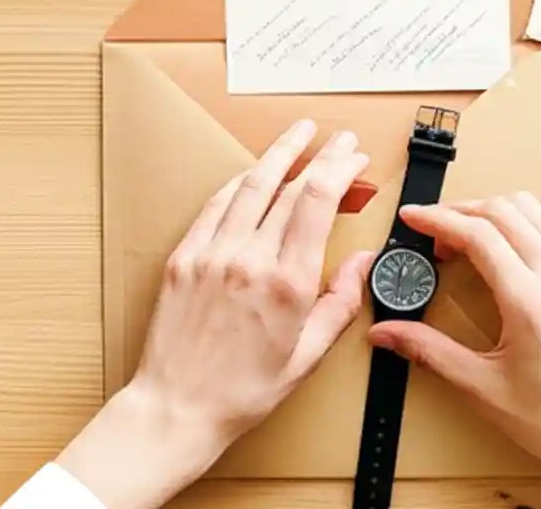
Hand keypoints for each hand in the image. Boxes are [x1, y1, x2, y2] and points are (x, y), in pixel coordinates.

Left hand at [57, 120, 373, 508]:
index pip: (318, 203)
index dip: (339, 169)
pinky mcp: (184, 257)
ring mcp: (212, 255)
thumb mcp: (307, 356)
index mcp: (287, 285)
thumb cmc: (242, 391)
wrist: (176, 407)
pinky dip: (240, 182)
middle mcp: (249, 261)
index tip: (353, 156)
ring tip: (299, 133)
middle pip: (291, 187)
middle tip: (338, 140)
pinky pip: (216, 205)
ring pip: (251, 186)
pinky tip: (255, 172)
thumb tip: (364, 262)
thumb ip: (340, 302)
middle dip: (320, 156)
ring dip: (279, 154)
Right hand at [368, 194, 540, 508]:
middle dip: (461, 211)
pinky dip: (529, 228)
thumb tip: (388, 333)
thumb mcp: (485, 389)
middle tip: (435, 231)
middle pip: (504, 210)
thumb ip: (431, 351)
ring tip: (470, 238)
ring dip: (497, 214)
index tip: (414, 218)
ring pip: (536, 212)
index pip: (477, 234)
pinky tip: (512, 254)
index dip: (437, 219)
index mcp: (532, 302)